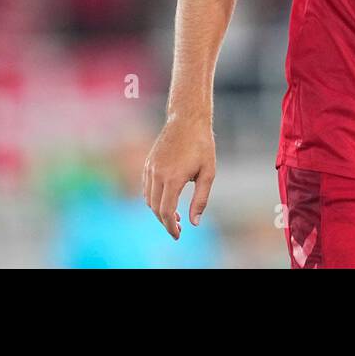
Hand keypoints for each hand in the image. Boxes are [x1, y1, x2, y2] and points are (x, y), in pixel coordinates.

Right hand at [143, 114, 216, 238]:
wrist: (187, 120)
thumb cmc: (202, 145)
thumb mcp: (208, 173)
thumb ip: (200, 199)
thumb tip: (194, 222)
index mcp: (173, 178)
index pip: (166, 212)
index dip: (171, 227)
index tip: (178, 236)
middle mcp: (157, 174)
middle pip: (156, 208)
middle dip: (166, 222)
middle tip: (178, 229)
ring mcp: (150, 168)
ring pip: (149, 199)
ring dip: (159, 211)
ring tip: (175, 216)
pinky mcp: (148, 163)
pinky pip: (146, 188)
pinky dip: (153, 199)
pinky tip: (166, 200)